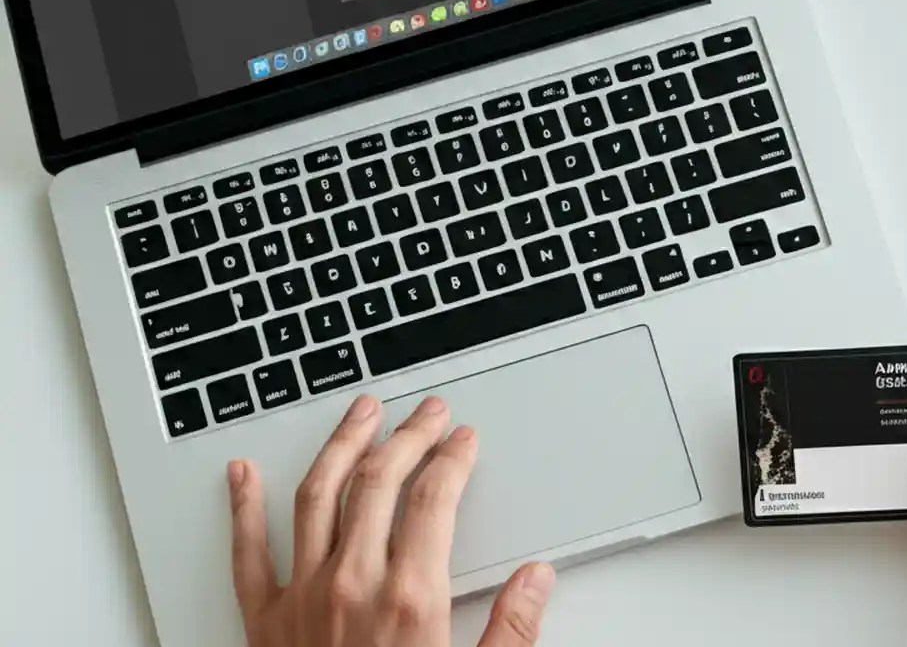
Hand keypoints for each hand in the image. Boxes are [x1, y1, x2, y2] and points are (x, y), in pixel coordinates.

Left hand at [226, 395, 555, 646]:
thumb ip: (511, 633)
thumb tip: (535, 579)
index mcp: (410, 601)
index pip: (435, 499)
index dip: (453, 458)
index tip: (464, 440)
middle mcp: (352, 586)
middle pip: (379, 481)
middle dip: (408, 435)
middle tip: (427, 411)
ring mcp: (302, 599)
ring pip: (316, 496)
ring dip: (341, 444)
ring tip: (359, 412)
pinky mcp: (263, 622)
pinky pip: (247, 552)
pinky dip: (242, 507)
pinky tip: (242, 475)